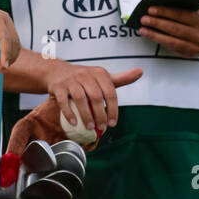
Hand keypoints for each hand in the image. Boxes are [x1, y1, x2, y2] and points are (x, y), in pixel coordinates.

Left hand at [0, 0, 19, 69]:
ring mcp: (8, 23)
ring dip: (9, 56)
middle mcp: (6, 20)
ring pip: (15, 43)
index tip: (4, 66)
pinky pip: (12, 41)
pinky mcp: (7, 27)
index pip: (5, 38)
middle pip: (13, 42)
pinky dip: (8, 52)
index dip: (6, 53)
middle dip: (7, 58)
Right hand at [6, 60, 142, 155]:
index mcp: (99, 73)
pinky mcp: (58, 87)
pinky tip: (74, 123)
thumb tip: (141, 72)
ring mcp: (71, 80)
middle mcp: (85, 74)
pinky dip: (69, 113)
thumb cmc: (83, 77)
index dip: (113, 110)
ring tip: (89, 127)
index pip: (110, 92)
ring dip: (86, 116)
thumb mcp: (102, 77)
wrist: (57, 71)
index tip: (113, 123)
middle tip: (102, 127)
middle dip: (100, 115)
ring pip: (80, 99)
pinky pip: (64, 101)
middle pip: (96, 97)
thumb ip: (121, 78)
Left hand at [138, 4, 198, 57]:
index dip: (165, 12)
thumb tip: (162, 6)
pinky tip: (152, 37)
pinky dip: (161, 42)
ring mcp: (197, 47)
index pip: (181, 15)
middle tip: (144, 19)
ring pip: (172, 42)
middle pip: (175, 29)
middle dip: (157, 24)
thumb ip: (185, 8)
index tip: (151, 10)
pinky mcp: (191, 54)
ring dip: (155, 36)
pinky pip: (174, 48)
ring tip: (143, 30)